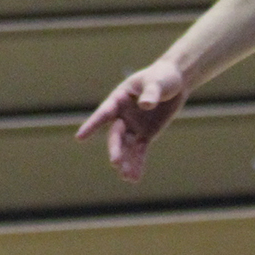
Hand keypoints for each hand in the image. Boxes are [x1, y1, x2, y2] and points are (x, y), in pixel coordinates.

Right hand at [74, 62, 188, 181]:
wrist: (175, 82)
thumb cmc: (162, 77)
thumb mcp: (156, 82)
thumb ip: (151, 93)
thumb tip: (145, 105)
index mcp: (119, 98)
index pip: (103, 113)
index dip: (92, 125)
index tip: (79, 138)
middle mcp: (122, 115)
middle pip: (115, 134)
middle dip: (115, 148)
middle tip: (115, 162)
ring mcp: (133, 125)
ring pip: (126, 146)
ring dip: (126, 161)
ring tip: (127, 178)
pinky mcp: (146, 134)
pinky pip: (139, 151)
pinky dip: (137, 163)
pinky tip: (134, 178)